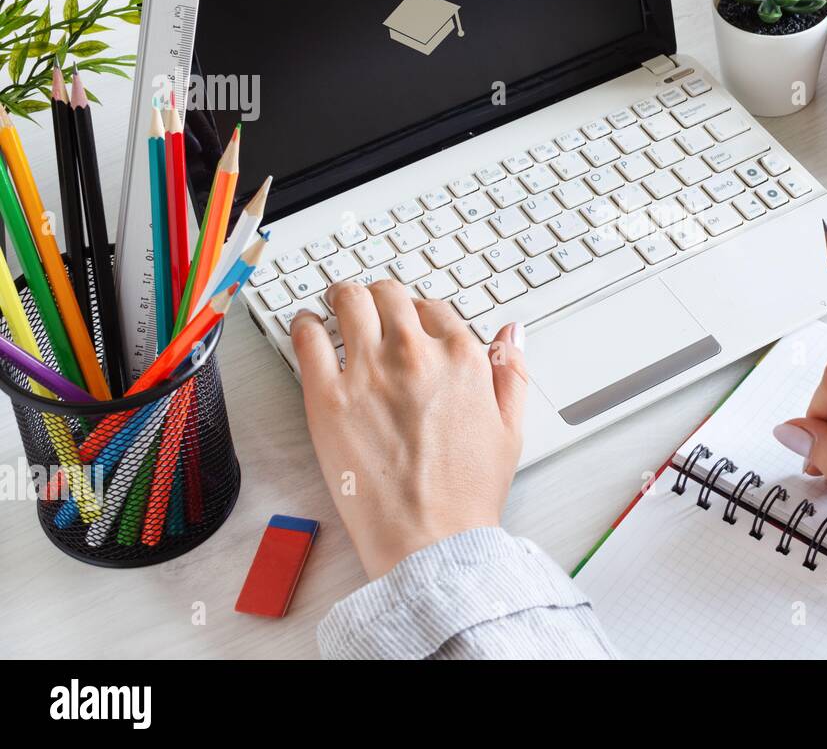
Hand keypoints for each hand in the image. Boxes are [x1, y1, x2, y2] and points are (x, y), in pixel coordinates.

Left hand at [291, 280, 526, 579]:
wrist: (430, 540)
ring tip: (334, 302)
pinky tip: (306, 327)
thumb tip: (511, 333)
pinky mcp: (327, 396)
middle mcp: (415, 354)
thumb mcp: (511, 429)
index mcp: (462, 358)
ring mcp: (369, 372)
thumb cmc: (467, 494)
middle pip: (390, 295)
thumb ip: (512, 372)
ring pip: (349, 301)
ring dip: (342, 296)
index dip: (419, 313)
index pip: (434, 308)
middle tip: (367, 304)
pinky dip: (304, 324)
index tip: (409, 324)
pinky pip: (308, 337)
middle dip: (380, 297)